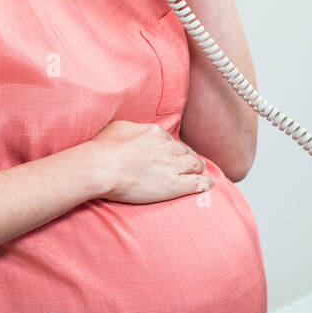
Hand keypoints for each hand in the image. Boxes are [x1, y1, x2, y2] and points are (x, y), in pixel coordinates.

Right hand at [90, 120, 213, 203]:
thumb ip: (132, 129)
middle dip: (189, 157)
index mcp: (155, 133)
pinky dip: (205, 183)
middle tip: (191, 163)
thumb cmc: (103, 148)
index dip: (174, 148)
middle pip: (185, 152)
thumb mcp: (118, 128)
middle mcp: (167, 147)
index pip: (171, 141)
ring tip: (200, 172)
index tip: (172, 153)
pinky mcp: (173, 185)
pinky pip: (196, 183)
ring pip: (194, 165)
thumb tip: (135, 131)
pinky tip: (210, 184)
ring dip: (198, 168)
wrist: (102, 167)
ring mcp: (172, 166)